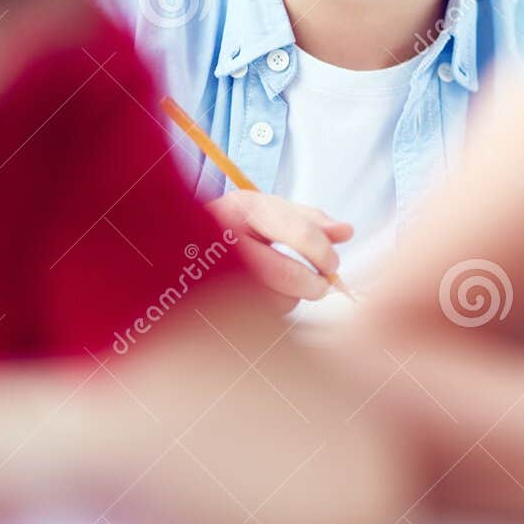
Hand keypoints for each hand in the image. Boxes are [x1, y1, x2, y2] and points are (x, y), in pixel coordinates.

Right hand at [207, 190, 351, 309]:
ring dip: (288, 299)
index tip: (332, 265)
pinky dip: (266, 310)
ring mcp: (208, 271)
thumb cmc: (236, 225)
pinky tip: (260, 296)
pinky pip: (252, 316)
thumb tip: (346, 232)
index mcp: (243, 206)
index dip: (323, 253)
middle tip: (321, 285)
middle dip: (312, 284)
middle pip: (283, 274)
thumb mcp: (270, 211)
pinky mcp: (204, 301)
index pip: (297, 232)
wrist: (178, 239)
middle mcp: (221, 236)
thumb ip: (310, 220)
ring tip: (283, 286)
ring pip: (269, 300)